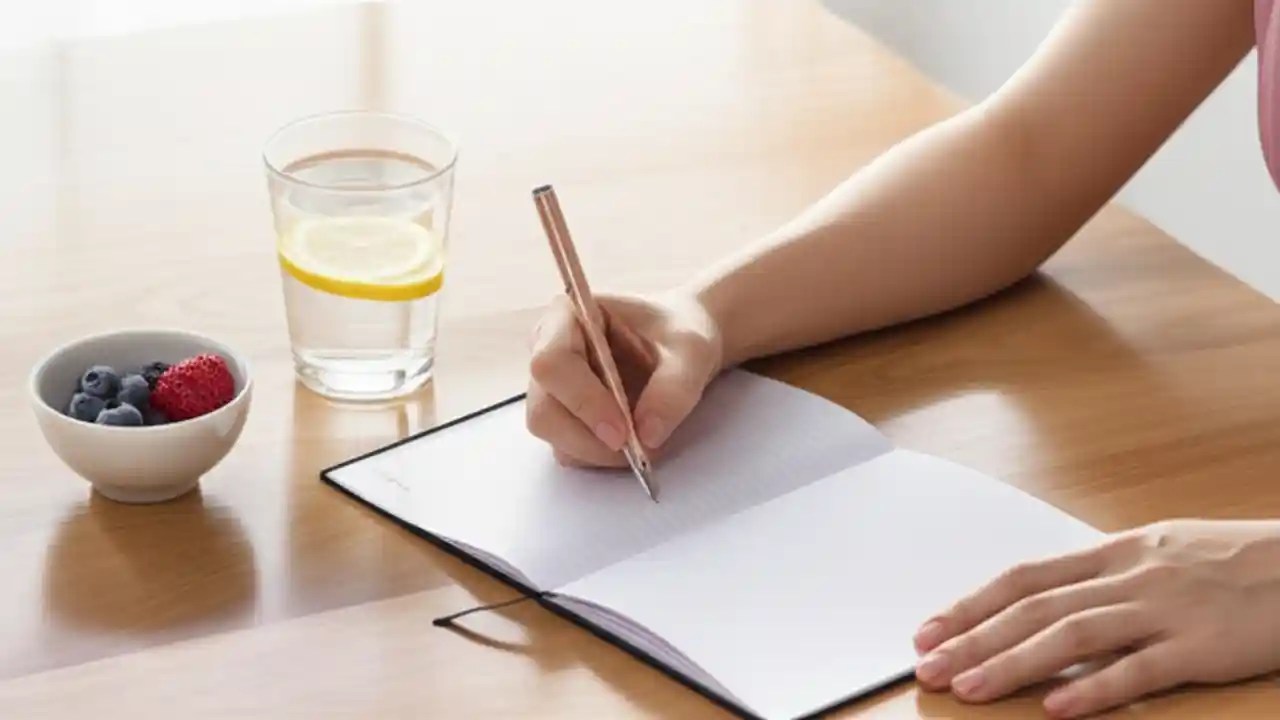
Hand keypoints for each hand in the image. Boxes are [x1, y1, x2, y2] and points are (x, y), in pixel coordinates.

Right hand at [525, 292, 722, 466]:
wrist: (681, 347)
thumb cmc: (678, 333)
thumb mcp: (691, 351)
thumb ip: (674, 388)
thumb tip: (647, 434)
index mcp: (567, 316)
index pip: (552, 362)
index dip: (583, 400)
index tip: (623, 431)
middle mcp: (547, 350)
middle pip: (543, 408)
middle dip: (589, 438)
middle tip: (636, 451)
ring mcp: (552, 387)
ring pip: (552, 433)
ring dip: (596, 451)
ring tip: (641, 447)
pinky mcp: (563, 415)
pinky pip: (567, 448)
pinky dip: (598, 456)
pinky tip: (631, 445)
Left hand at [913, 519, 1279, 717]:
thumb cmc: (1229, 561)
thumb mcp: (1155, 555)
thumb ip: (1100, 578)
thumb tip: (1039, 601)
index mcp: (1112, 553)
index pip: (1023, 579)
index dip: (970, 605)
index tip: (928, 630)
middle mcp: (1128, 577)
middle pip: (1034, 608)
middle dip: (973, 638)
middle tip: (928, 667)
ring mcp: (1163, 610)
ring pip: (1073, 635)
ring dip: (1014, 663)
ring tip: (971, 689)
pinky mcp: (1200, 647)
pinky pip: (1139, 669)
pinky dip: (1094, 689)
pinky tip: (1056, 708)